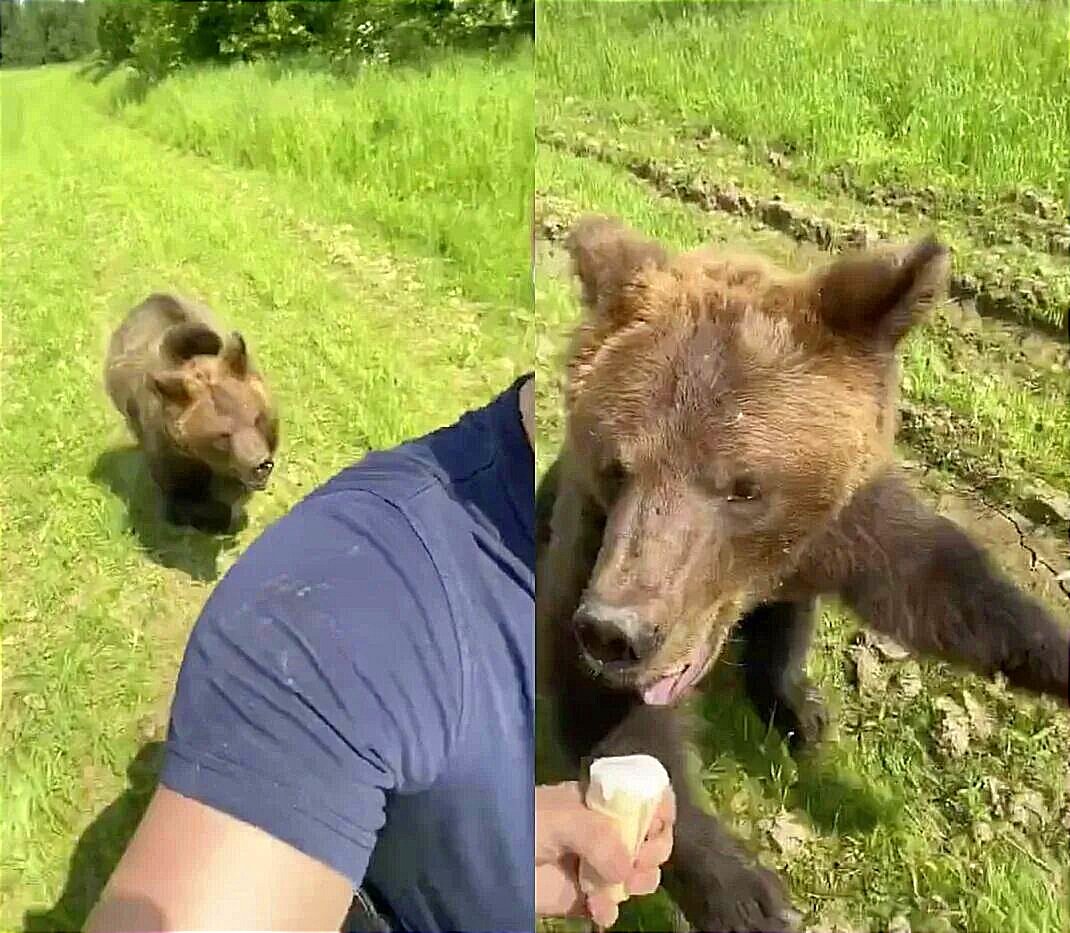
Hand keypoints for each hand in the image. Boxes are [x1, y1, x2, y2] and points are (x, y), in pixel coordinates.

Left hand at [535, 781, 674, 926]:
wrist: (486, 857)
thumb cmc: (523, 821)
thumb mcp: (561, 816)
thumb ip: (598, 837)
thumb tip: (627, 869)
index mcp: (599, 800)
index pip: (643, 798)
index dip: (658, 810)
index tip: (659, 824)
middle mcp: (603, 830)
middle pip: (650, 837)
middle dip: (654, 849)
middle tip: (641, 857)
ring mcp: (595, 863)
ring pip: (638, 873)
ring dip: (640, 880)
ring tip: (625, 885)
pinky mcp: (583, 896)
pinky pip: (612, 904)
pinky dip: (611, 909)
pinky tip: (599, 909)